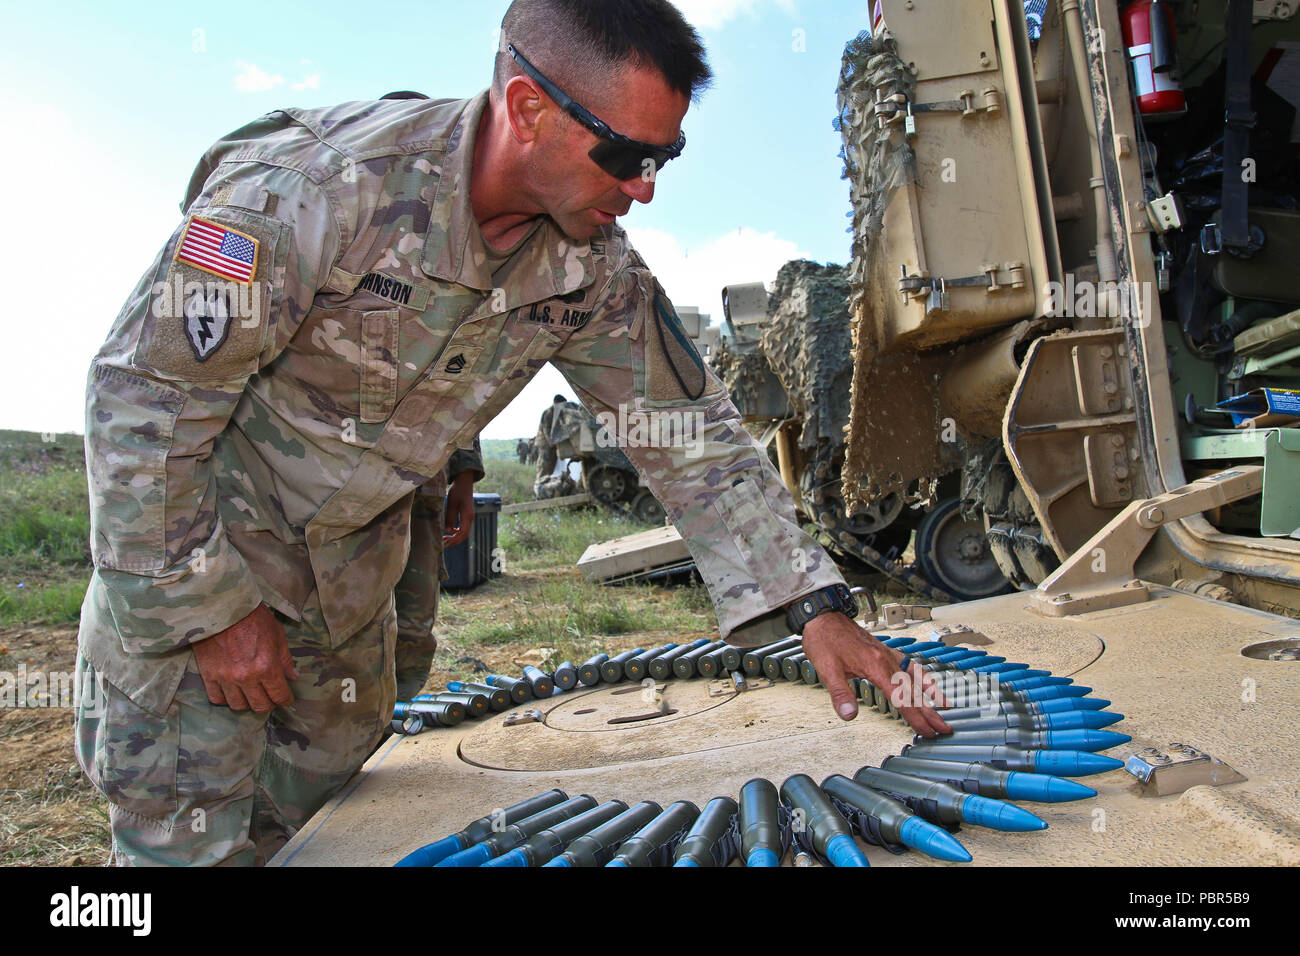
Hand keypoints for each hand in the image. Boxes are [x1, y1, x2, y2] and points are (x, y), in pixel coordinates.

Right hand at [191, 604, 297, 712]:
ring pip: (238, 706)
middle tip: (269, 697)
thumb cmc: (254, 618)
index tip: (286, 698)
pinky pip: (216, 698)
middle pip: (260, 706)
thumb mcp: (277, 636)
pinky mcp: (209, 675)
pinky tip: (231, 691)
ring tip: (250, 694)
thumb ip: (285, 660)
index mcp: (267, 667)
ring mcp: (226, 678)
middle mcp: (246, 677)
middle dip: (268, 704)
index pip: (279, 696)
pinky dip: (225, 698)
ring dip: (247, 703)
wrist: (222, 608)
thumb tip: (293, 678)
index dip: (285, 700)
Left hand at [443, 471, 475, 546]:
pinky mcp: (467, 515)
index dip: (454, 540)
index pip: (463, 533)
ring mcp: (470, 517)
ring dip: (455, 537)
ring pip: (464, 532)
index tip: (445, 542)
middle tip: (443, 543)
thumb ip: (449, 518)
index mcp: (467, 515)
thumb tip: (447, 530)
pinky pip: (464, 527)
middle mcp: (470, 517)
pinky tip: (450, 531)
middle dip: (454, 541)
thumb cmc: (457, 491)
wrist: (464, 482)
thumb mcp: (451, 504)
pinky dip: (457, 532)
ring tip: (445, 539)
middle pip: (464, 535)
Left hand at [800, 611, 952, 737]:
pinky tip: (926, 682)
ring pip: (916, 676)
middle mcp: (887, 660)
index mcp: (876, 666)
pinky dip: (921, 675)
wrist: (824, 616)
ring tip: (946, 707)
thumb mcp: (827, 669)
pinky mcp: (885, 651)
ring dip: (931, 693)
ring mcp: (888, 654)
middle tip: (944, 729)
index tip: (927, 731)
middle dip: (930, 712)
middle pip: (914, 690)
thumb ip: (840, 694)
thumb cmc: (825, 640)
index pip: (901, 698)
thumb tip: (849, 716)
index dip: (915, 717)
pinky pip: (909, 665)